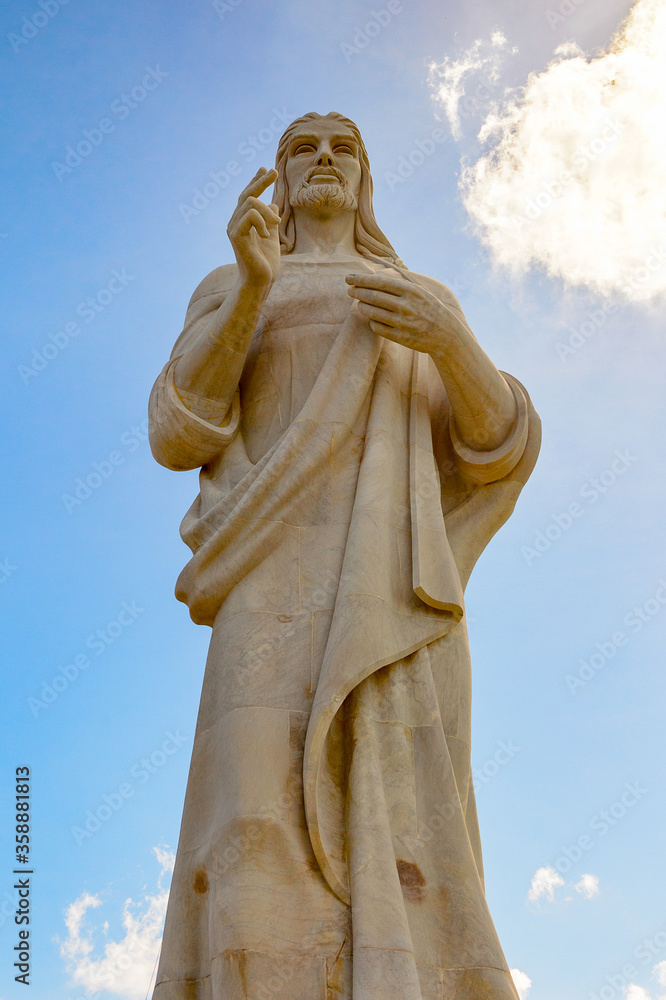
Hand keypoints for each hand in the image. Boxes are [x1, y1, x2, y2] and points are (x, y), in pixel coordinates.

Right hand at [227, 167, 280, 289]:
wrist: (261, 281)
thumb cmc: (266, 263)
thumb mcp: (272, 236)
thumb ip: (271, 220)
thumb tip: (273, 204)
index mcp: (243, 222)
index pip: (247, 196)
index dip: (256, 181)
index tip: (266, 168)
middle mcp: (235, 222)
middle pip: (246, 194)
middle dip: (260, 181)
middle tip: (274, 172)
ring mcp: (234, 228)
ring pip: (250, 202)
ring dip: (267, 211)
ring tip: (277, 225)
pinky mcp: (236, 235)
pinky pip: (249, 215)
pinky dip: (262, 222)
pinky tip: (267, 235)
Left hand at [345, 271, 464, 357]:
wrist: (446, 334)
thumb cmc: (430, 308)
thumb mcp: (420, 289)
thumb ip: (402, 279)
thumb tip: (382, 265)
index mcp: (411, 291)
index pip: (380, 282)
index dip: (362, 279)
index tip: (349, 278)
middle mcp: (407, 306)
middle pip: (373, 297)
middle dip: (357, 292)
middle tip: (349, 290)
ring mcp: (403, 323)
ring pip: (373, 313)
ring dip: (362, 306)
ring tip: (359, 302)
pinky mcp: (401, 337)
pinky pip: (378, 328)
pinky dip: (371, 322)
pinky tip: (372, 318)